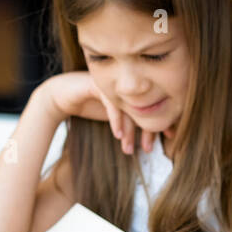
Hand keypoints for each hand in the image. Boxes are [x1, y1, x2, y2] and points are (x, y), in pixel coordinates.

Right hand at [40, 71, 159, 155]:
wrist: (63, 96)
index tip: (169, 136)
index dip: (161, 120)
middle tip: (148, 149)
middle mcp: (125, 83)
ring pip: (128, 106)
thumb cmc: (91, 105)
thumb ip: (132, 120)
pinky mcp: (98, 83)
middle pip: (144, 105)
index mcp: (133, 88)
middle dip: (147, 129)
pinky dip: (116, 120)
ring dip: (129, 130)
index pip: (153, 104)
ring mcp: (112, 82)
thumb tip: (152, 138)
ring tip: (128, 148)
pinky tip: (117, 135)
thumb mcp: (116, 116)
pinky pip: (112, 102)